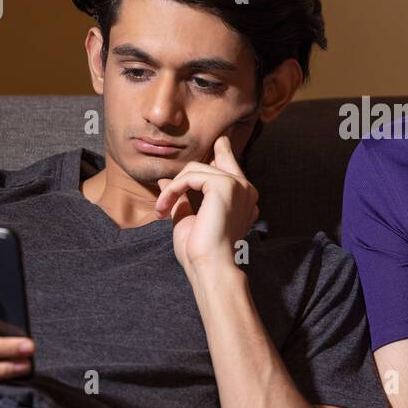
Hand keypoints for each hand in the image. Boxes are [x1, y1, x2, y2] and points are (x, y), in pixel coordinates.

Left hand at [154, 135, 259, 272]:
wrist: (211, 267)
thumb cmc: (202, 251)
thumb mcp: (188, 219)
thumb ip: (182, 198)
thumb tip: (166, 181)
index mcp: (242, 198)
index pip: (232, 164)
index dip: (223, 151)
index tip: (220, 141)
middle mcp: (245, 189)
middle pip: (214, 160)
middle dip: (188, 171)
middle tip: (167, 192)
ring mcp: (237, 185)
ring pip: (196, 168)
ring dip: (173, 188)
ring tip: (162, 210)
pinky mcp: (224, 184)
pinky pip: (190, 176)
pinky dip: (173, 190)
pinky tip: (165, 208)